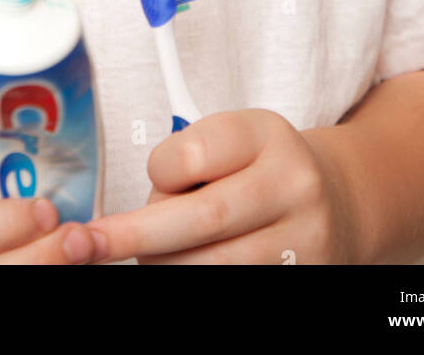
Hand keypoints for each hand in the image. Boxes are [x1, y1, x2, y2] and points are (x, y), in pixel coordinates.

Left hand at [84, 109, 359, 264]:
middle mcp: (293, 185)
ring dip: (166, 265)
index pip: (195, 153)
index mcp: (267, 135)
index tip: (154, 180)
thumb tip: (132, 222)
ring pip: (215, 267)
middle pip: (202, 220)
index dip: (158, 172)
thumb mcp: (234, 141)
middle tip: (85, 245)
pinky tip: (177, 268)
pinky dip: (193, 280)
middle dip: (136, 236)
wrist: (338, 201)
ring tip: (153, 256)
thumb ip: (189, 164)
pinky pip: (233, 288)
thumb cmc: (261, 168)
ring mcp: (304, 240)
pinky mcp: (304, 277)